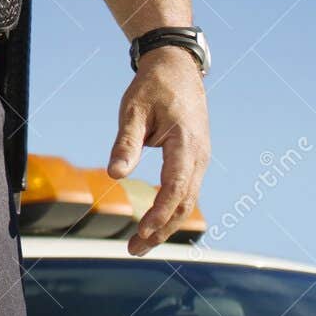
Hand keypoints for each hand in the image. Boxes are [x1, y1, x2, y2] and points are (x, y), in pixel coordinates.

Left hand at [107, 45, 209, 256]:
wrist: (176, 66)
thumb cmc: (154, 86)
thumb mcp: (133, 109)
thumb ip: (126, 142)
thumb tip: (115, 174)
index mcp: (186, 143)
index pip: (176, 188)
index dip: (159, 214)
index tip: (141, 233)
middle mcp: (199, 155)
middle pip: (184, 203)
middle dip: (161, 230)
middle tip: (134, 249)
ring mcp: (200, 158)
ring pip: (187, 200)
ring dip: (165, 224)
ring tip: (139, 244)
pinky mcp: (194, 158)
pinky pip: (186, 190)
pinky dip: (170, 209)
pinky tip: (153, 222)